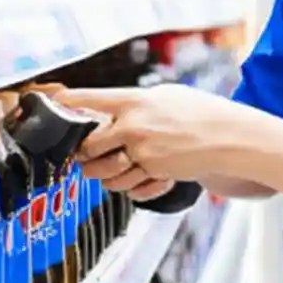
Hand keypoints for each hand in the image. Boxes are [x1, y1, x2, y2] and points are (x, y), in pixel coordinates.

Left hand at [54, 84, 249, 186]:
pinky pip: (129, 187)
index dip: (65, 103)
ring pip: (104, 173)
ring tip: (104, 170)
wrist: (230, 136)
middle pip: (88, 146)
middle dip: (82, 153)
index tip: (53, 104)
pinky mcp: (154, 173)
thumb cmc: (202, 112)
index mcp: (134, 101)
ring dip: (100, 174)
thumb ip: (137, 103)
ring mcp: (142, 152)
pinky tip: (134, 178)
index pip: (87, 100)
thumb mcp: (167, 95)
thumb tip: (113, 109)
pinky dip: (128, 187)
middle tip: (83, 153)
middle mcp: (133, 126)